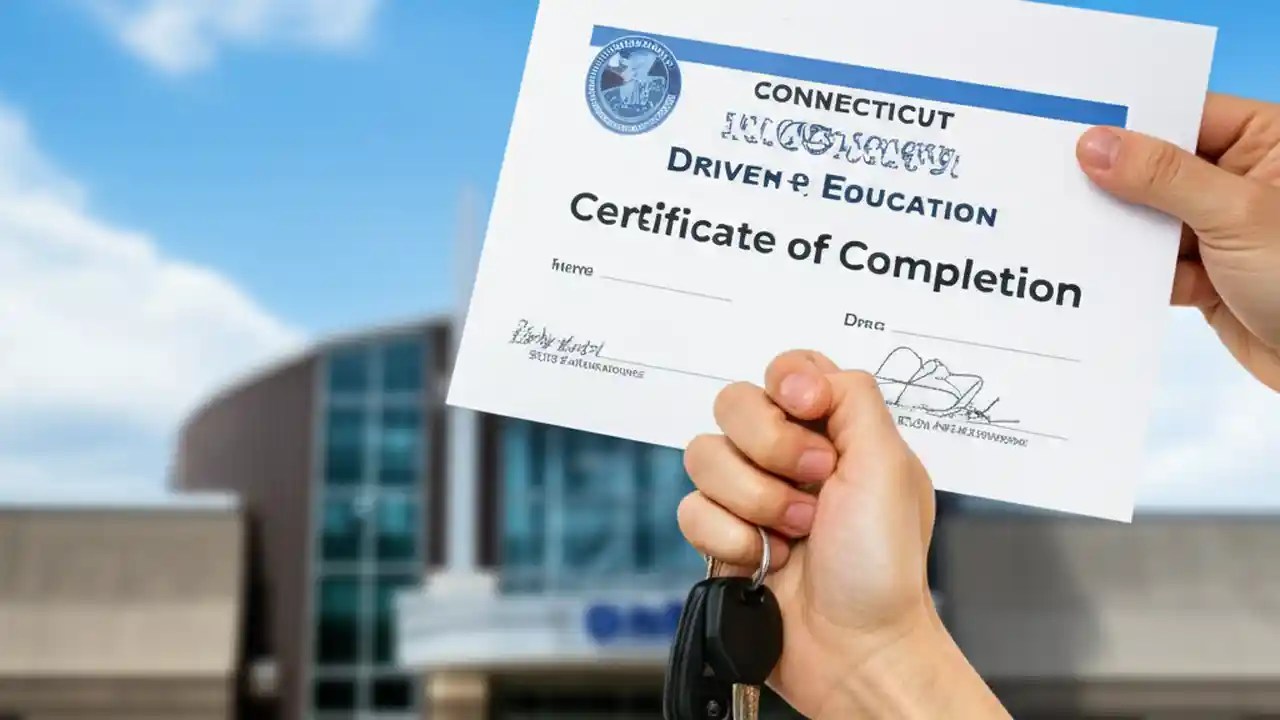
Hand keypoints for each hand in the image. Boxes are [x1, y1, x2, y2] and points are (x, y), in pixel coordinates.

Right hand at [679, 351, 1008, 718]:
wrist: (853, 646)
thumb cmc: (882, 568)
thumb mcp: (891, 465)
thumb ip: (852, 397)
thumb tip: (808, 373)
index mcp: (834, 431)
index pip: (787, 369)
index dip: (788, 384)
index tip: (809, 410)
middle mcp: (788, 457)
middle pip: (734, 403)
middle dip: (770, 448)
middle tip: (812, 484)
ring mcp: (750, 495)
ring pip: (703, 454)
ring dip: (754, 500)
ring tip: (794, 533)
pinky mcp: (720, 534)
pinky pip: (690, 510)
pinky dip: (731, 538)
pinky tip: (766, 559)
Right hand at [1077, 93, 1279, 390]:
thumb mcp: (1236, 214)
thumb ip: (1163, 177)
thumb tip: (1096, 146)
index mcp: (1267, 141)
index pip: (1185, 115)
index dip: (1130, 122)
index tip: (1070, 127)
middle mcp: (1242, 178)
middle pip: (1159, 166)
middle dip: (1112, 178)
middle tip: (1050, 176)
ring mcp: (1221, 228)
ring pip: (1150, 218)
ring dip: (1116, 229)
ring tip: (1061, 224)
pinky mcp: (1206, 274)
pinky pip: (1152, 264)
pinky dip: (1127, 271)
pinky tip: (1088, 269)